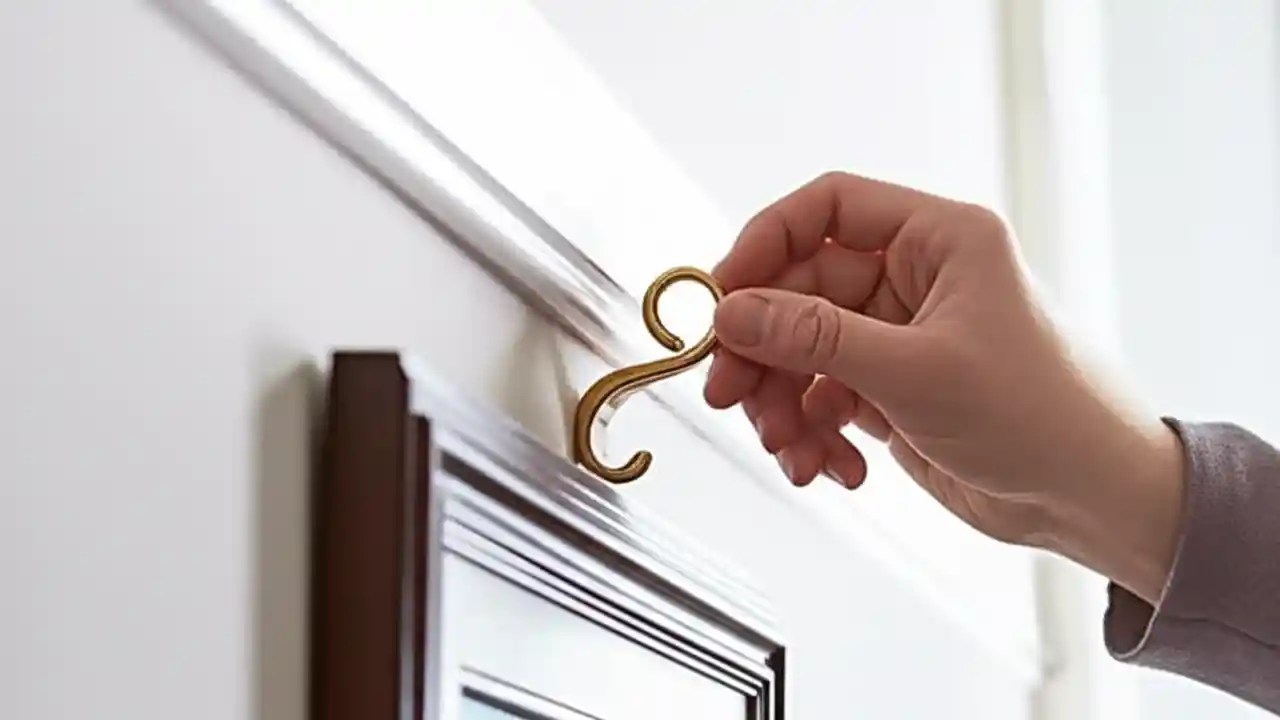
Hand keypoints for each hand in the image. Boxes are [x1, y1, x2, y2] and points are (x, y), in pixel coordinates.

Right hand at [704, 172, 1184, 601]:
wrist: (1091, 499)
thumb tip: (731, 311)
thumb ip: (815, 338)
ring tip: (790, 451)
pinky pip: (823, 397)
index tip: (721, 297)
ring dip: (783, 403)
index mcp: (939, 239)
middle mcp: (915, 278)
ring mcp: (900, 336)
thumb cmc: (1038, 416)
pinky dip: (813, 434)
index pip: (828, 208)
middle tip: (728, 393)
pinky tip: (831, 469)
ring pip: (803, 350)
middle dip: (762, 349)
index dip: (765, 244)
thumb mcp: (915, 372)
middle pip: (800, 290)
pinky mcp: (892, 389)